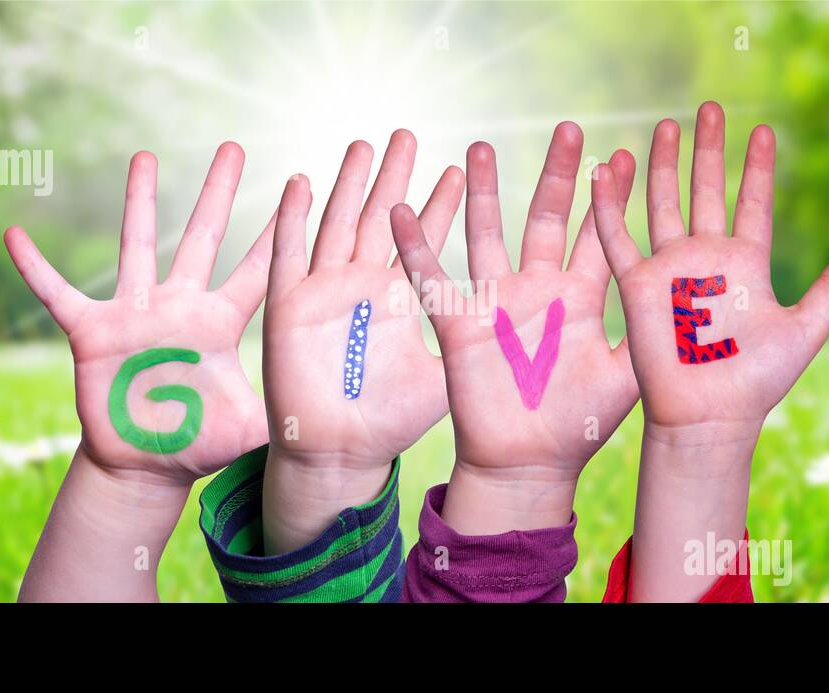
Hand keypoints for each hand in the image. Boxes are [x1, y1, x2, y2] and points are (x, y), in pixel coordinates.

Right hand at [5, 144, 270, 487]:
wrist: (145, 465)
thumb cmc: (199, 442)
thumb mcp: (249, 427)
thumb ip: (282, 411)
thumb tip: (325, 415)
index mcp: (219, 324)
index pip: (256, 271)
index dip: (276, 234)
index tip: (300, 189)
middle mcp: (180, 306)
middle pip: (201, 238)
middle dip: (217, 193)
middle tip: (233, 147)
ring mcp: (135, 314)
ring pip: (137, 246)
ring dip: (138, 201)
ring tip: (143, 155)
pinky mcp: (92, 332)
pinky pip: (57, 294)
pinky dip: (35, 269)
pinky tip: (15, 234)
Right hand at [261, 131, 464, 552]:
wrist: (339, 455)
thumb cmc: (391, 423)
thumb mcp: (449, 377)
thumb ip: (479, 345)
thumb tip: (539, 332)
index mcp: (403, 299)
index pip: (427, 239)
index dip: (444, 203)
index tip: (464, 163)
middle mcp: (366, 287)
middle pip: (383, 217)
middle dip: (396, 176)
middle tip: (410, 133)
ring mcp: (327, 292)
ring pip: (338, 224)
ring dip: (349, 185)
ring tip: (363, 145)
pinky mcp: (290, 307)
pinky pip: (288, 255)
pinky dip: (290, 220)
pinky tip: (299, 183)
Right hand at [390, 123, 639, 533]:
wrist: (526, 464)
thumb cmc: (579, 427)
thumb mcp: (628, 379)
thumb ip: (650, 337)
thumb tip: (695, 305)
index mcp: (582, 299)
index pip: (599, 235)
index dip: (610, 197)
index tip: (625, 153)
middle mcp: (540, 290)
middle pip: (548, 219)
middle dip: (558, 174)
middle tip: (570, 128)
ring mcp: (499, 302)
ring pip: (489, 234)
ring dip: (484, 193)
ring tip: (480, 147)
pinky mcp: (461, 324)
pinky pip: (433, 280)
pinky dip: (416, 249)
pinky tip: (402, 213)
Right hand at [591, 102, 828, 448]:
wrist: (708, 416)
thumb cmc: (756, 383)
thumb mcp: (804, 330)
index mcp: (746, 264)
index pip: (752, 202)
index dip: (757, 167)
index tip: (763, 130)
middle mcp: (707, 259)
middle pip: (706, 191)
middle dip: (708, 150)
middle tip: (709, 108)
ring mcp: (671, 269)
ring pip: (662, 203)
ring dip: (662, 166)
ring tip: (664, 126)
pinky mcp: (638, 285)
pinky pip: (619, 238)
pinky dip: (610, 205)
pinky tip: (606, 170)